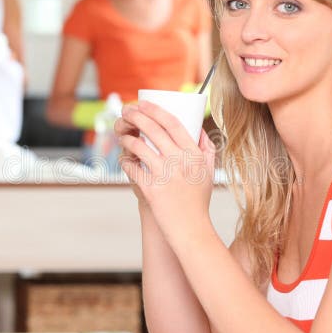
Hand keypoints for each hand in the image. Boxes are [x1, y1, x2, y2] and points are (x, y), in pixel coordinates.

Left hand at [117, 101, 215, 245]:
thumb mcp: (207, 172)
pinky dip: (125, 161)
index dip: (155, 110)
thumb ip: (206, 149)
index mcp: (193, 154)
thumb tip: (199, 128)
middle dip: (136, 116)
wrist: (190, 228)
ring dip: (127, 138)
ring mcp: (164, 175)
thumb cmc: (198, 200)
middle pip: (153, 130)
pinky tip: (124, 158)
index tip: (144, 103)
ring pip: (139, 147)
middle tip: (127, 111)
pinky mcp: (150, 189)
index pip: (173, 123)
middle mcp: (179, 162)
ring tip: (123, 135)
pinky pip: (132, 168)